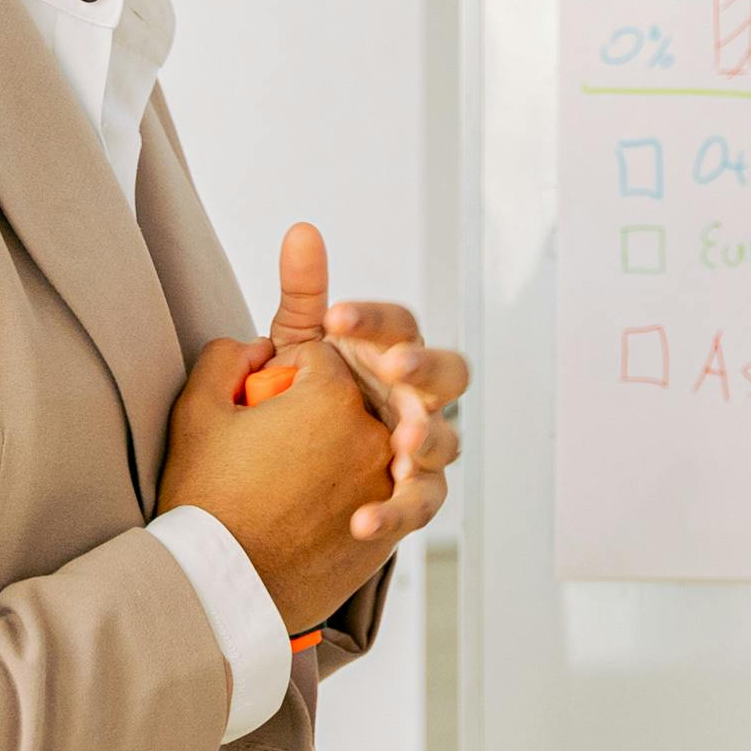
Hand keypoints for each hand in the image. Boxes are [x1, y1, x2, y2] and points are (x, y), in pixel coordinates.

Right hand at [161, 338, 403, 633]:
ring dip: (346, 448)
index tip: (262, 398)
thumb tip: (258, 348)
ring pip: (377, 445)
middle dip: (322, 404)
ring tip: (305, 469)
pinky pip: (388, 494)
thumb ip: (226, 357)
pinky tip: (330, 504)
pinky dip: (364, 491)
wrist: (220, 585)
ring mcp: (389, 483)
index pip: (317, 359)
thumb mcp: (197, 410)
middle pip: (353, 398)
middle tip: (279, 436)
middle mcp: (374, 434)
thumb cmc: (205, 497)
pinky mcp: (396, 529)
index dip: (287, 372)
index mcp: (332, 396)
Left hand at [261, 221, 466, 542]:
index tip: (336, 315)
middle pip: (451, 373)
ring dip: (427, 440)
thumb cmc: (311, 398)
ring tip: (399, 447)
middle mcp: (419, 396)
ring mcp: (423, 447)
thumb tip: (302, 230)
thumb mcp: (301, 347)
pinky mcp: (415, 495)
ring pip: (448, 441)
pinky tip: (362, 520)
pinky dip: (395, 513)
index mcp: (394, 353)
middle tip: (396, 367)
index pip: (400, 324)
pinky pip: (420, 505)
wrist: (298, 472)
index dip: (374, 318)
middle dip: (426, 368)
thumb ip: (304, 292)